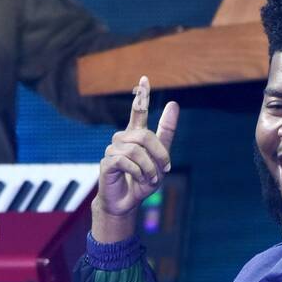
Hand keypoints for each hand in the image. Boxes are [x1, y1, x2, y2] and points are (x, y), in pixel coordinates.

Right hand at [93, 74, 178, 230]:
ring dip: (149, 169)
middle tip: (165, 170)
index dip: (141, 95)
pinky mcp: (107, 161)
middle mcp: (123, 138)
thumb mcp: (160, 160)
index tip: (144, 78)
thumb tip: (174, 103)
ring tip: (149, 179)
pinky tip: (137, 179)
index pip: (138, 111)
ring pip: (137, 151)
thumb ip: (166, 134)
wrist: (126, 203)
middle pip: (145, 135)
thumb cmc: (141, 182)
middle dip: (160, 154)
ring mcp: (113, 149)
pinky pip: (127, 161)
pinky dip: (138, 173)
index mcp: (136, 136)